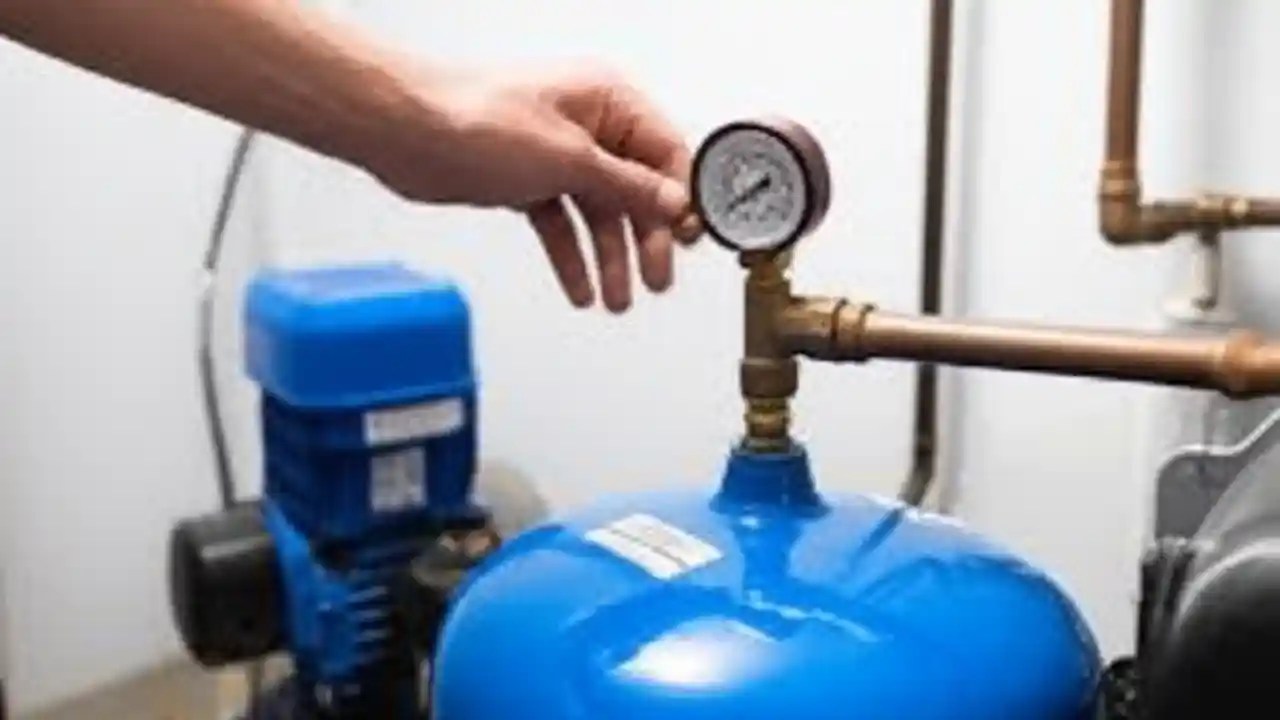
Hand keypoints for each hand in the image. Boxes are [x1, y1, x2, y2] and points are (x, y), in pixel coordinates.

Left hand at [369, 62, 700, 312]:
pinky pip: (564, 223)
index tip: (687, 238)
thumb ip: (629, 186)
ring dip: (610, 258)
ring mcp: (557, 154)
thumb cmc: (476, 121)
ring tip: (618, 299)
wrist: (409, 133)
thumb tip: (673, 203)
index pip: (665, 152)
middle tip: (655, 279)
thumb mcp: (571, 159)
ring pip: (599, 213)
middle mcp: (587, 124)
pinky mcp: (529, 181)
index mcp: (608, 100)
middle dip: (645, 239)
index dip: (679, 199)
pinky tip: (581, 287)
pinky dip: (572, 256)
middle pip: (635, 190)